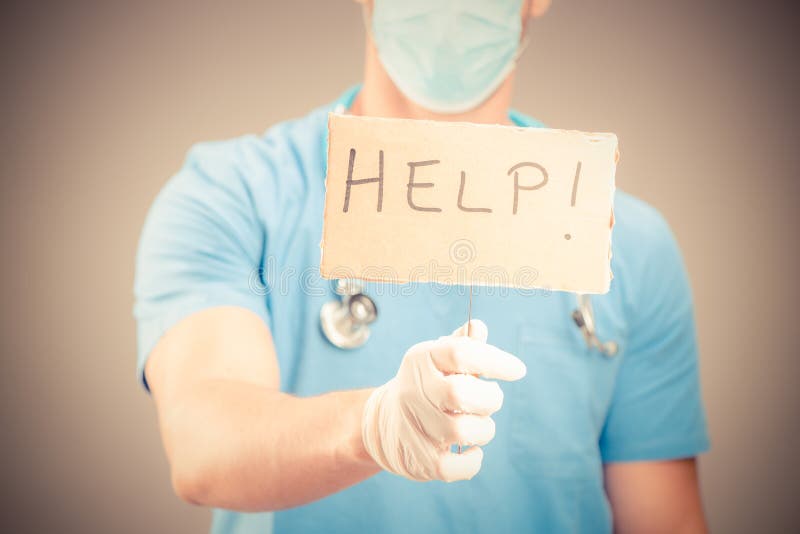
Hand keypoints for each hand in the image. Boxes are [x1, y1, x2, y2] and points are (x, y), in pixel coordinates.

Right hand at [361, 319, 526, 481]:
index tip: (517, 369)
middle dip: (489, 397)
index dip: (495, 360)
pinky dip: (474, 460)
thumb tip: (479, 327)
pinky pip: (459, 466)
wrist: (384, 424)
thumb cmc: (426, 386)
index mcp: (421, 360)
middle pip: (460, 393)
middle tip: (490, 398)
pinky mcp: (421, 460)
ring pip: (464, 431)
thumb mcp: (438, 359)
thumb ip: (463, 344)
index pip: (460, 352)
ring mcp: (415, 427)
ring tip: (478, 423)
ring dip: (484, 428)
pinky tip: (470, 448)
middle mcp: (414, 391)